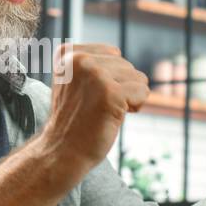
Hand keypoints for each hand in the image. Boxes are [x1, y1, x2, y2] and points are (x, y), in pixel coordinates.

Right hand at [42, 43, 149, 170]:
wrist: (62, 151)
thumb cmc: (74, 120)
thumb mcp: (74, 82)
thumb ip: (92, 64)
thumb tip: (121, 57)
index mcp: (68, 54)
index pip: (112, 53)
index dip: (110, 77)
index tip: (90, 95)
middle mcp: (79, 60)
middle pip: (126, 65)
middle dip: (121, 87)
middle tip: (97, 107)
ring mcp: (94, 75)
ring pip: (137, 77)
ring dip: (128, 98)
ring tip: (104, 111)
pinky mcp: (110, 92)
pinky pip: (142, 91)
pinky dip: (135, 106)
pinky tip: (114, 116)